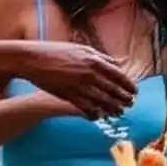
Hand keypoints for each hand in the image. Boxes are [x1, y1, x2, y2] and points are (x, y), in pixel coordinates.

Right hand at [20, 41, 136, 119]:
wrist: (31, 58)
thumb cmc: (57, 51)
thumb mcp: (82, 50)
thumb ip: (101, 58)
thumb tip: (118, 65)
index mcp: (95, 61)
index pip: (119, 76)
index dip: (129, 86)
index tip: (135, 92)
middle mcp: (90, 73)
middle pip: (113, 90)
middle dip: (124, 99)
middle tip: (130, 105)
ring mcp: (79, 85)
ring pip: (102, 101)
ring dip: (113, 108)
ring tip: (119, 113)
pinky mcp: (68, 95)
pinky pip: (86, 108)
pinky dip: (95, 113)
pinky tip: (98, 116)